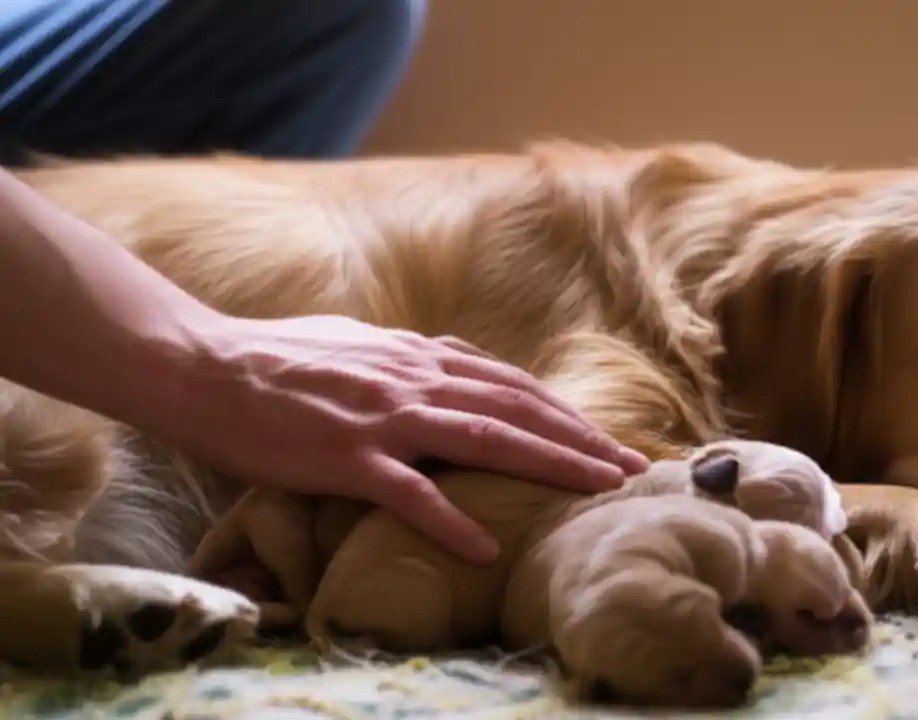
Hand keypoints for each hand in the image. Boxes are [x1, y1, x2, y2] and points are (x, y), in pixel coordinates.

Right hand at [163, 315, 648, 563]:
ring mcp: (382, 416)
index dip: (566, 413)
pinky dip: (451, 520)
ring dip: (549, 465)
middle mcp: (414, 378)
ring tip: (597, 491)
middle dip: (581, 439)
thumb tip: (451, 365)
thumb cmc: (278, 358)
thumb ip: (411, 358)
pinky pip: (409, 491)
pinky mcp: (345, 454)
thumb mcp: (360, 344)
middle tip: (631, 467)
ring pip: (486, 438)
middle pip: (518, 409)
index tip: (606, 439)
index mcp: (419, 356)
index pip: (513, 385)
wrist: (204, 365)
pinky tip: (485, 549)